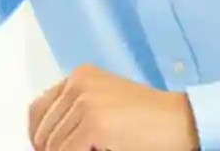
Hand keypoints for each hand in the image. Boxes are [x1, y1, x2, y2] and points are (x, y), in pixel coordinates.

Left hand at [27, 64, 200, 150]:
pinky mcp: (95, 124)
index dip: (37, 137)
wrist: (182, 122)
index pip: (37, 110)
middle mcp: (79, 84)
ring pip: (54, 146)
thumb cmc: (150, 119)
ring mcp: (86, 103)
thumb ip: (77, 112)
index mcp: (80, 76)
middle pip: (43, 131)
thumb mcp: (106, 104)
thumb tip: (45, 140)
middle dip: (50, 150)